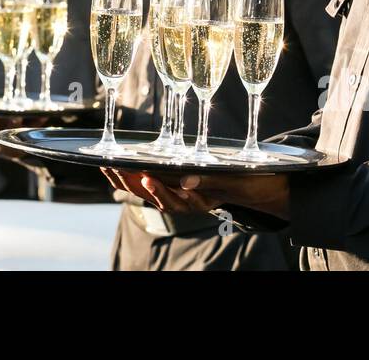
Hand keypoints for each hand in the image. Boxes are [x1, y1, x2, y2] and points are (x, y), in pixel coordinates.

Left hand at [99, 168, 290, 219]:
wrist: (259, 184)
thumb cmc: (251, 180)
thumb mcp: (236, 178)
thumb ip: (212, 180)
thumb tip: (186, 181)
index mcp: (202, 202)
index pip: (175, 200)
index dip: (159, 190)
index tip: (146, 177)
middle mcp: (188, 201)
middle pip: (155, 197)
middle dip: (133, 184)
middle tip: (114, 168)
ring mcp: (182, 195)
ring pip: (150, 192)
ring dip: (128, 181)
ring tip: (109, 168)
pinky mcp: (178, 186)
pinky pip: (152, 184)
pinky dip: (136, 176)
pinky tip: (121, 167)